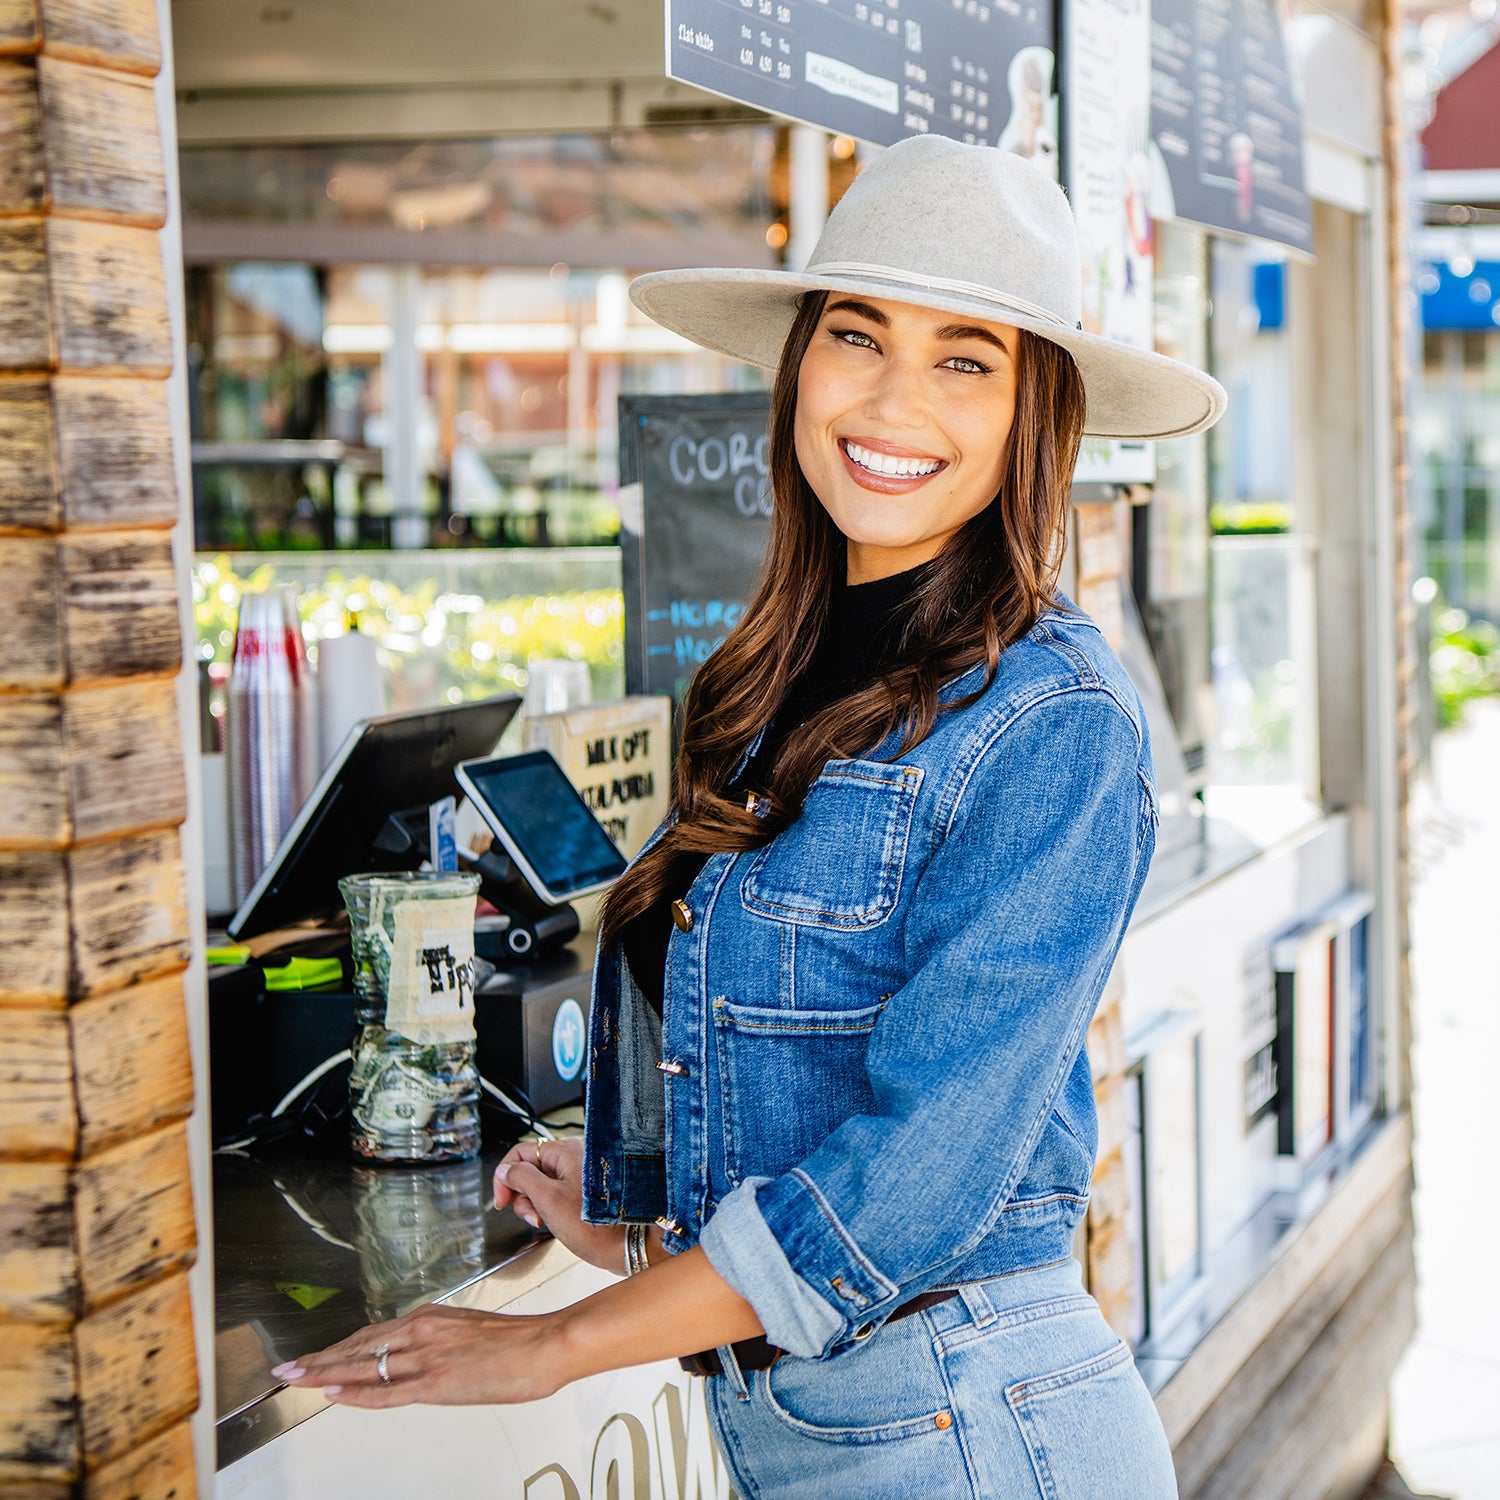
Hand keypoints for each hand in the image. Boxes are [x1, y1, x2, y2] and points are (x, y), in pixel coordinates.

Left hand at [271, 1302, 567, 1407]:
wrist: (544, 1345)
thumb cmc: (517, 1341)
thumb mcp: (470, 1330)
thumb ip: (440, 1340)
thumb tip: (421, 1356)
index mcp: (432, 1316)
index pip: (372, 1333)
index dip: (339, 1347)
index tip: (314, 1355)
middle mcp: (422, 1330)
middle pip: (358, 1346)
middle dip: (319, 1358)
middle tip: (288, 1368)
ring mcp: (427, 1356)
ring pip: (363, 1366)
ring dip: (325, 1373)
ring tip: (296, 1380)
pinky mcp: (435, 1382)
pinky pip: (385, 1391)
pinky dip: (356, 1393)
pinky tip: (335, 1395)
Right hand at [492, 1136, 629, 1274]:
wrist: (629, 1245)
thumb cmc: (596, 1227)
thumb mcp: (548, 1200)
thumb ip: (522, 1179)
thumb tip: (505, 1170)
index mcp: (566, 1151)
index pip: (521, 1153)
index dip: (505, 1177)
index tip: (501, 1201)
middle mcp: (575, 1158)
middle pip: (530, 1170)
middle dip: (524, 1196)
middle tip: (533, 1216)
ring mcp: (581, 1175)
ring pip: (542, 1185)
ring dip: (537, 1206)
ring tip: (547, 1222)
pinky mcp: (585, 1193)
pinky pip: (557, 1195)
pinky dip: (551, 1210)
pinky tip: (557, 1223)